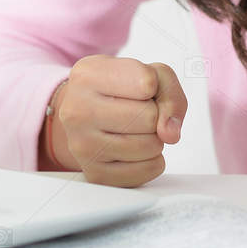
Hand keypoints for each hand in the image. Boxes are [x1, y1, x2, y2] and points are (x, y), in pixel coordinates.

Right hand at [38, 54, 186, 186]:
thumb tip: (169, 133)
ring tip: (134, 129)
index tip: (137, 88)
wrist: (84, 115)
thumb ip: (169, 92)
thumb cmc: (118, 91)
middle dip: (154, 115)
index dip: (153, 86)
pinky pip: (149, 170)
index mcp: (87, 75)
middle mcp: (77, 110)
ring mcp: (82, 145)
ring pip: (151, 146)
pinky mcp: (95, 174)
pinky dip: (151, 160)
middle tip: (136, 112)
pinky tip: (133, 149)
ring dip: (154, 138)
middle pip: (149, 118)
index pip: (146, 83)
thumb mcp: (146, 73)